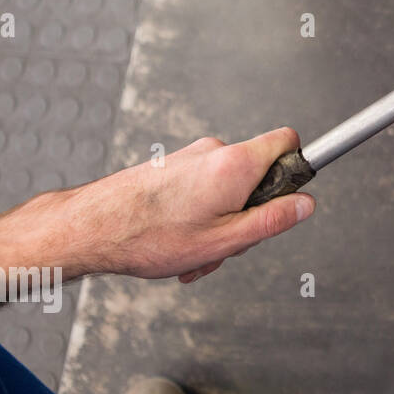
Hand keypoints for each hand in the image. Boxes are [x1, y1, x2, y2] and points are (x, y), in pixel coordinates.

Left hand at [64, 127, 314, 282]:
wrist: (89, 227)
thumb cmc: (150, 236)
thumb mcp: (225, 240)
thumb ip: (272, 220)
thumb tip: (305, 205)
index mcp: (235, 164)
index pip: (288, 141)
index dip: (296, 168)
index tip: (287, 197)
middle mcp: (214, 151)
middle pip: (258, 174)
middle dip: (250, 212)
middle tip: (227, 245)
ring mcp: (191, 157)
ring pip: (228, 188)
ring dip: (221, 222)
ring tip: (194, 252)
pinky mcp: (172, 167)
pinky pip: (203, 189)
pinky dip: (199, 216)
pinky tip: (178, 243)